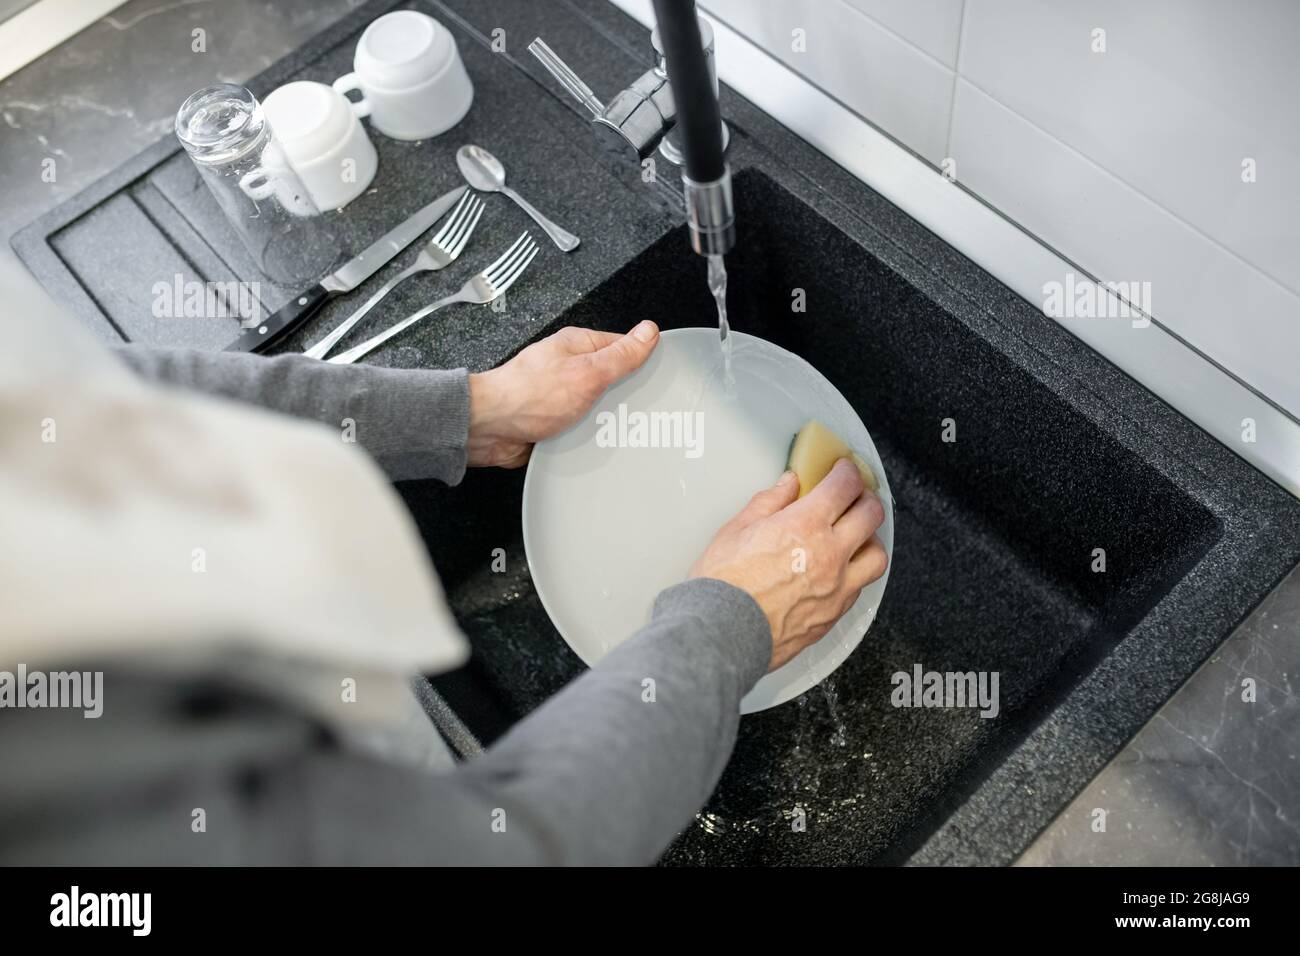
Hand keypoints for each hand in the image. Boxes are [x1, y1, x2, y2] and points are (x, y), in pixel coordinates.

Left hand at [467, 321, 659, 467]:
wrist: (489, 428)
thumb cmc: (527, 395)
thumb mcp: (587, 372)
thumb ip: (620, 354)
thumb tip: (647, 331)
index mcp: (577, 346)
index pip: (622, 347)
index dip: (641, 361)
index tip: (656, 376)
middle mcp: (568, 368)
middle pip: (611, 380)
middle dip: (622, 397)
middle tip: (632, 409)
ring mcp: (560, 395)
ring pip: (597, 408)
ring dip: (603, 421)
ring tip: (608, 428)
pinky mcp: (554, 421)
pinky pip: (581, 428)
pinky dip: (587, 436)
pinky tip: (591, 442)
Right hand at [689, 459, 887, 671]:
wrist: (722, 633)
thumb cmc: (723, 585)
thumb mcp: (737, 529)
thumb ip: (770, 502)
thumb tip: (788, 485)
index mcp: (805, 525)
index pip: (844, 486)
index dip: (846, 471)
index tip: (842, 470)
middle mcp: (830, 554)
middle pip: (871, 515)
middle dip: (865, 497)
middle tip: (854, 494)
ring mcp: (837, 588)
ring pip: (877, 555)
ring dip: (870, 538)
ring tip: (856, 535)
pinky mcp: (834, 615)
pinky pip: (860, 587)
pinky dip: (856, 572)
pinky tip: (840, 570)